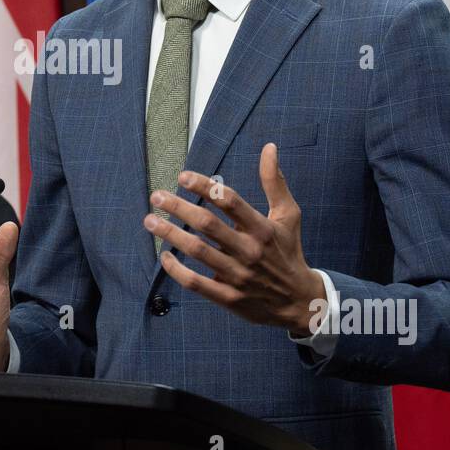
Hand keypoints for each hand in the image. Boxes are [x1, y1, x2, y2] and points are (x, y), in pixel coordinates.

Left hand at [143, 143, 326, 335]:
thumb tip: (269, 148)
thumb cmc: (288, 251)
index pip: (229, 201)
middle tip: (157, 196)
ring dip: (171, 234)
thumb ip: (274, 181)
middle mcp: (249, 251)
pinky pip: (195, 283)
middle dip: (179, 208)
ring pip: (198, 252)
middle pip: (208, 225)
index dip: (204, 187)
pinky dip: (176, 270)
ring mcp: (238, 276)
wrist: (298, 301)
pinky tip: (164, 256)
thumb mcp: (288, 215)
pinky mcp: (228, 297)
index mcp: (262, 228)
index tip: (183, 176)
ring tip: (150, 221)